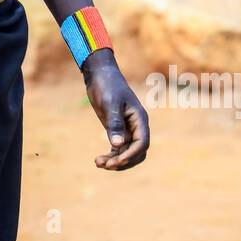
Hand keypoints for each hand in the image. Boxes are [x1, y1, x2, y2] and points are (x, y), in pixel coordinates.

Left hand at [82, 48, 149, 171]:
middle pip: (136, 152)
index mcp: (139, 119)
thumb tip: (117, 145)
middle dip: (123, 161)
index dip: (131, 154)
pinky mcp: (116, 130)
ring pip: (126, 153)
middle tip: (105, 165)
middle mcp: (136, 127)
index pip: (142, 143)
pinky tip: (98, 160)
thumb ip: (114, 123)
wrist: (100, 75)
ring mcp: (127, 130)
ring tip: (98, 163)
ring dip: (115, 161)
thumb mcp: (110, 103)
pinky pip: (118, 149)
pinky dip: (110, 156)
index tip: (117, 160)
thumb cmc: (107, 85)